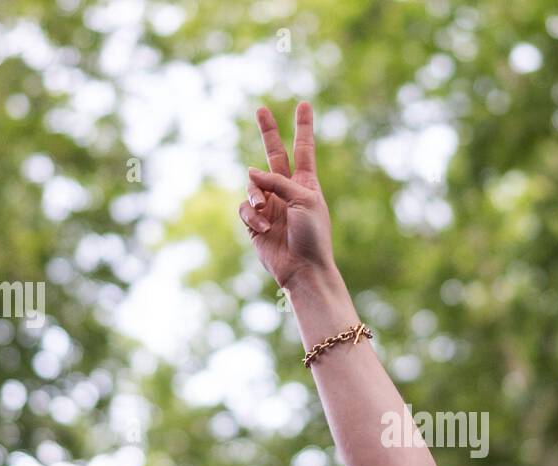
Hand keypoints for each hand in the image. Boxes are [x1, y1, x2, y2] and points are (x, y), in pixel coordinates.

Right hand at [239, 101, 336, 291]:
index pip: (303, 149)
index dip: (303, 127)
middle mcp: (286, 190)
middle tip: (261, 109)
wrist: (303, 269)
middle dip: (267, 131)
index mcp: (305, 184)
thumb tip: (250, 172)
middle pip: (274, 154)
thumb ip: (277, 182)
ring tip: (263, 210)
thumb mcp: (303, 201)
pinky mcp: (255, 223)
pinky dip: (251, 216)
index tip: (304, 104)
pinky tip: (263, 228)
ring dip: (256, 194)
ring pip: (253, 183)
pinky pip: (246, 209)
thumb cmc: (312, 235)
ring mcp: (269, 205)